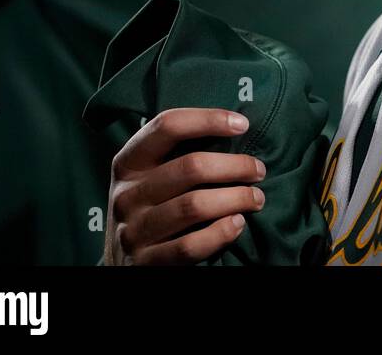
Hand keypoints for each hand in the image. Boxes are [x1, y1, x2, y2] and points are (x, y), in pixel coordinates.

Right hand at [104, 108, 266, 264]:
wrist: (122, 262)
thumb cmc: (151, 206)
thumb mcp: (150, 176)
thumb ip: (178, 154)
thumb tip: (236, 127)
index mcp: (128, 162)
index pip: (167, 126)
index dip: (208, 119)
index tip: (242, 124)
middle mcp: (127, 194)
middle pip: (191, 167)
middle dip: (235, 165)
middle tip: (259, 171)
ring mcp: (133, 230)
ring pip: (194, 206)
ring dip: (236, 199)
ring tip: (256, 199)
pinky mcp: (144, 262)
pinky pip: (189, 245)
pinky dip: (221, 233)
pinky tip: (238, 224)